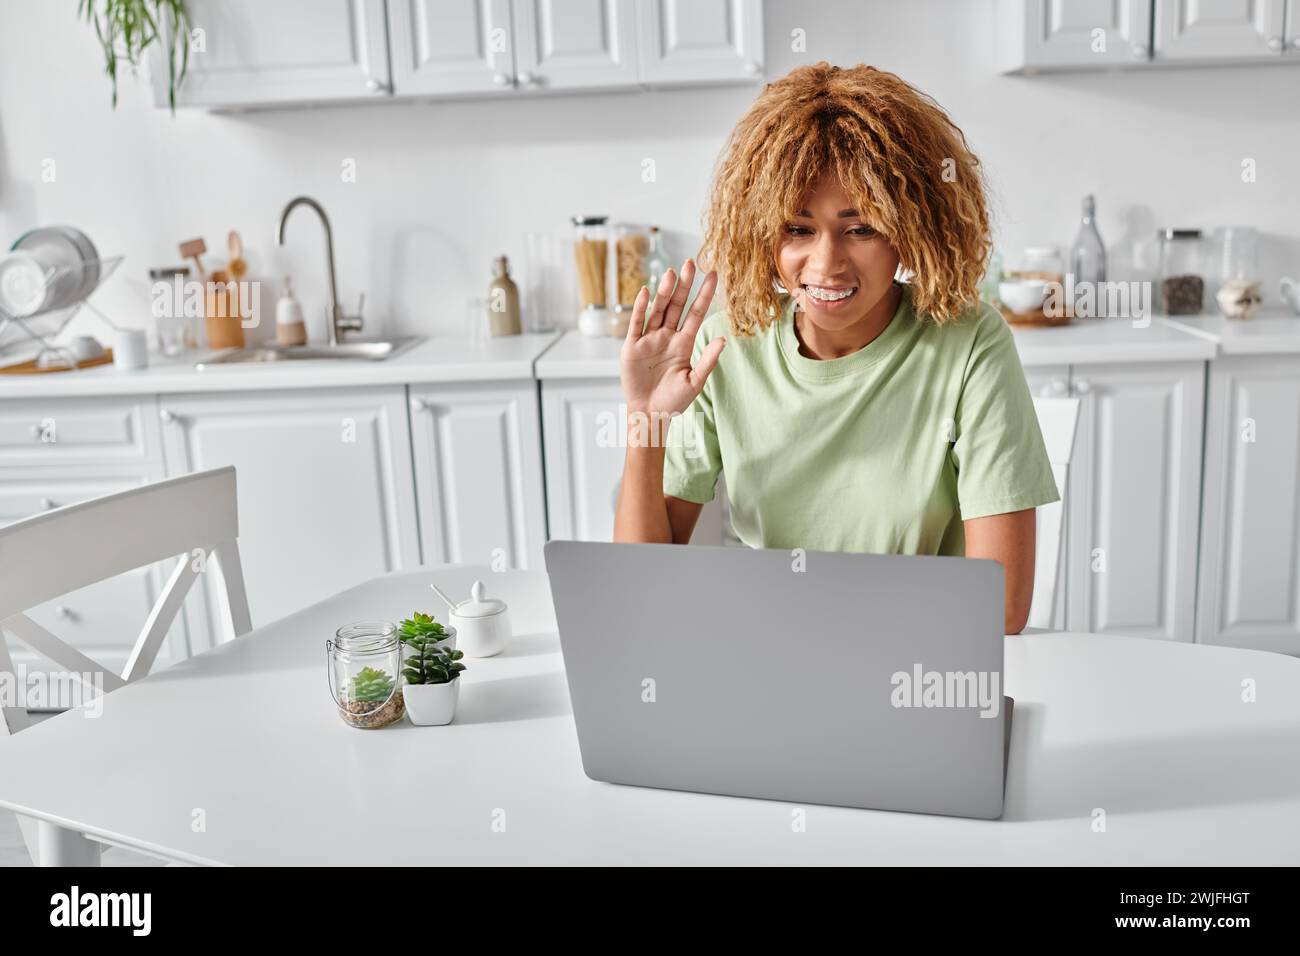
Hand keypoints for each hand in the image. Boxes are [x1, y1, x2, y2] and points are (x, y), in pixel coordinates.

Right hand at [619, 258, 724, 417]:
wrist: (650, 415)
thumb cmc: (674, 402)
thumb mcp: (695, 382)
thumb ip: (707, 360)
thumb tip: (723, 340)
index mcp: (683, 343)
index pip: (696, 313)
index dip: (704, 294)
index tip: (713, 275)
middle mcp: (667, 337)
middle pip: (677, 306)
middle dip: (684, 286)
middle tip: (691, 263)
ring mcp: (649, 340)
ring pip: (657, 311)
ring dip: (664, 292)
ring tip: (672, 273)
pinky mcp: (632, 347)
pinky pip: (637, 324)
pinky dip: (640, 308)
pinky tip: (645, 292)